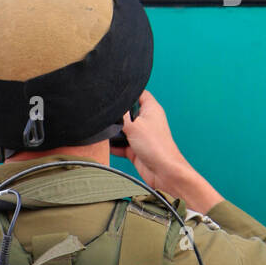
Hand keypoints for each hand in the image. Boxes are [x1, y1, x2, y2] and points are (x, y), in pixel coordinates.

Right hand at [111, 90, 223, 212]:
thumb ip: (120, 116)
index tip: (113, 92)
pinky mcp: (136, 149)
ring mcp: (141, 135)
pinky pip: (121, 145)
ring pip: (122, 129)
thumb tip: (110, 108)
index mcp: (151, 109)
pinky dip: (113, 146)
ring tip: (101, 131)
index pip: (138, 93)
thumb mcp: (134, 126)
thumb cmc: (156, 146)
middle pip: (127, 112)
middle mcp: (146, 120)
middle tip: (104, 115)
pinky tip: (104, 146)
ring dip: (113, 132)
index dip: (127, 91)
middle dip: (116, 114)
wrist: (164, 173)